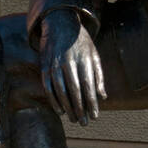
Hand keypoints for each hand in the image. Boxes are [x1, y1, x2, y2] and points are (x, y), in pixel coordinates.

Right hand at [39, 9, 106, 123]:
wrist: (60, 24)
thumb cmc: (81, 43)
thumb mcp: (94, 55)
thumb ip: (99, 76)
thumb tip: (103, 97)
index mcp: (84, 60)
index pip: (88, 86)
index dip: (91, 102)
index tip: (95, 116)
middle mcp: (69, 62)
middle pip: (75, 91)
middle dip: (80, 109)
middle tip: (84, 122)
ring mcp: (55, 64)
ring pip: (60, 90)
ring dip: (67, 107)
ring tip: (73, 119)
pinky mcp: (45, 66)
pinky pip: (48, 87)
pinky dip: (53, 100)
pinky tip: (60, 110)